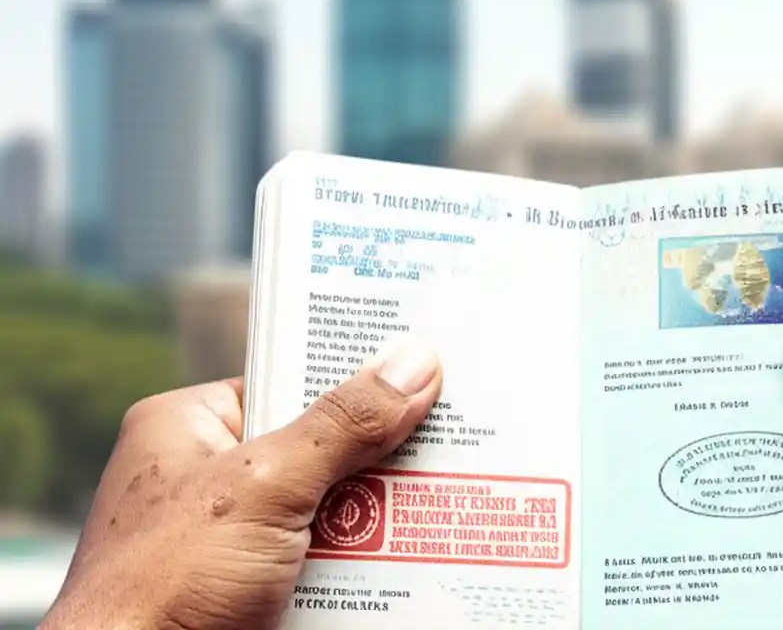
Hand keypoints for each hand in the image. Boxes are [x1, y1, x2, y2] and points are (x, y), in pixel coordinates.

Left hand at [42, 344, 441, 629]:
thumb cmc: (159, 586)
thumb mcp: (265, 486)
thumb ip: (343, 425)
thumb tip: (410, 366)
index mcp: (190, 426)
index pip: (289, 378)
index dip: (355, 373)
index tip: (423, 367)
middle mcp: (211, 476)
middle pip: (324, 445)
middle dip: (381, 455)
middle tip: (451, 441)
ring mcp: (235, 537)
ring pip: (334, 508)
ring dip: (381, 518)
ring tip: (443, 502)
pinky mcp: (257, 588)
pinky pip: (329, 561)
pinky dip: (367, 565)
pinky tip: (412, 558)